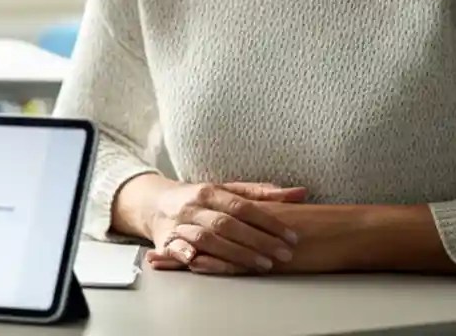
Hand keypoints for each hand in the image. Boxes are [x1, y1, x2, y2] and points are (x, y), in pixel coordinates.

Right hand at [142, 181, 306, 274]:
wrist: (155, 203)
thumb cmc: (200, 199)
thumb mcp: (228, 190)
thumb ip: (261, 193)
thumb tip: (301, 193)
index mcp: (210, 191)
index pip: (243, 206)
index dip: (268, 222)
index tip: (291, 236)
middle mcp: (194, 206)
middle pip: (227, 224)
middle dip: (257, 240)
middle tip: (284, 255)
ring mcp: (179, 223)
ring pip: (207, 238)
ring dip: (235, 254)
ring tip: (263, 266)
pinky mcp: (166, 240)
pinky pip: (176, 248)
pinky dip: (186, 254)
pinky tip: (199, 262)